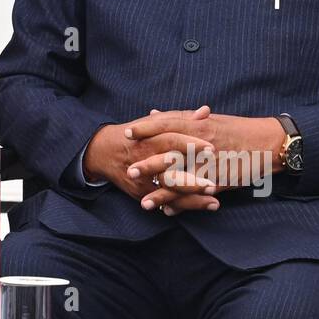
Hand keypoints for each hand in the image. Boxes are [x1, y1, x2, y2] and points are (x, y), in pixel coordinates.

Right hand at [83, 107, 216, 206]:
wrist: (104, 152)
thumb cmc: (136, 135)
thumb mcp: (155, 123)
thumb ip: (181, 118)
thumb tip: (206, 111)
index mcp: (148, 140)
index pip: (170, 141)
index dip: (190, 144)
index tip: (211, 148)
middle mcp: (144, 161)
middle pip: (169, 171)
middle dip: (191, 180)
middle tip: (213, 184)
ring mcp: (142, 180)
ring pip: (168, 190)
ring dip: (192, 197)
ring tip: (214, 201)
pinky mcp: (142, 193)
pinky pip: (165, 202)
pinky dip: (184, 206)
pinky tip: (203, 207)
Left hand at [130, 111, 286, 211]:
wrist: (267, 143)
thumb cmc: (235, 129)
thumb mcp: (208, 119)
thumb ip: (179, 118)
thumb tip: (151, 114)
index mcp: (199, 125)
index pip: (167, 124)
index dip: (146, 129)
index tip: (127, 133)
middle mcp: (202, 143)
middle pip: (170, 154)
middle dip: (148, 165)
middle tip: (129, 172)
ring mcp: (211, 164)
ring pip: (182, 180)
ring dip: (161, 193)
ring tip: (143, 203)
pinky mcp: (220, 180)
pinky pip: (197, 194)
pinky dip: (182, 204)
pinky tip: (168, 211)